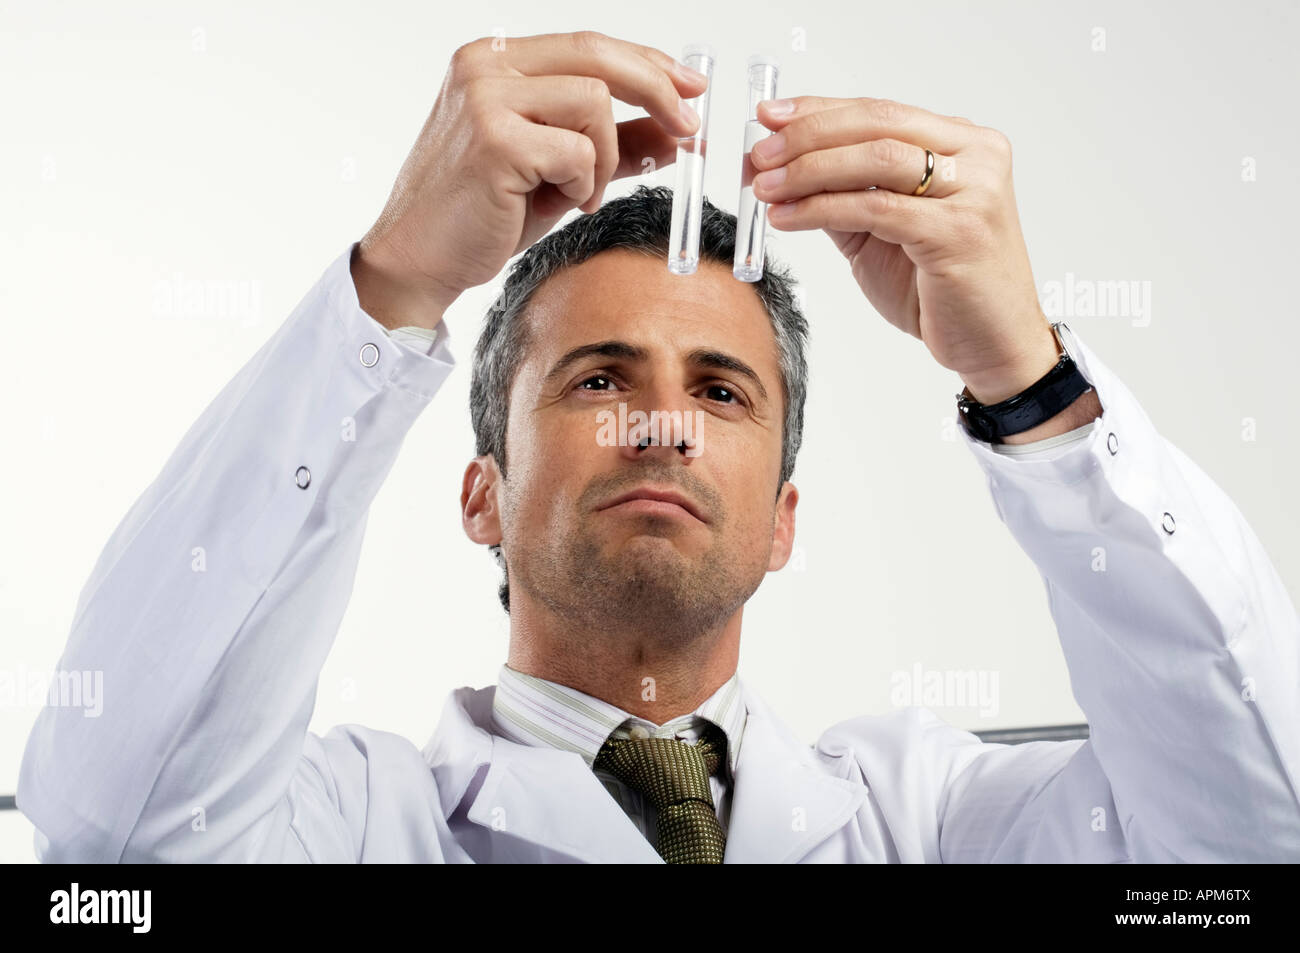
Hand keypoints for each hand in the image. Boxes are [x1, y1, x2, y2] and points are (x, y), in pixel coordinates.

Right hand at [352, 31, 707, 329]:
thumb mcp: (558, 172)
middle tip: (689, 130)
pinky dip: (582, 184)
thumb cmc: (482, 214)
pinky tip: (554, 204)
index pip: (589, 45)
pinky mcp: (494, 141)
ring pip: (595, 105)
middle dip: (657, 91)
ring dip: (605, 159)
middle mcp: (485, 66)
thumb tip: (674, 134)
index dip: (648, 64)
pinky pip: (578, 152)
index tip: (690, 88)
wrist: (419, 258)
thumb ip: (611, 145)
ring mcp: (485, 99)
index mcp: (495, 61)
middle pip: (598, 56)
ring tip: (577, 194)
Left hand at [749, 96, 1058, 403]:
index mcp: (962, 143)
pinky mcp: (959, 230)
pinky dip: (823, 209)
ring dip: (809, 170)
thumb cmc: (941, 289)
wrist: (991, 343)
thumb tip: (777, 167)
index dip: (818, 110)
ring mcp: (974, 190)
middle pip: (876, 125)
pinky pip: (876, 208)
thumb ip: (842, 194)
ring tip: (764, 186)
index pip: (879, 112)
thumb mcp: (880, 231)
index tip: (769, 116)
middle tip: (758, 153)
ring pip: (876, 159)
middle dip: (807, 136)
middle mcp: (976, 156)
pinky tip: (788, 218)